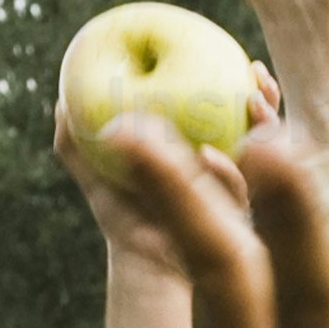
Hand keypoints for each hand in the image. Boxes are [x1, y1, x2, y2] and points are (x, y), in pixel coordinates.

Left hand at [59, 94, 267, 327]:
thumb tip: (60, 103)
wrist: (136, 263)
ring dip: (264, 129)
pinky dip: (226, 172)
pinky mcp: (228, 226)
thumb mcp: (97, 174)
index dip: (251, 88)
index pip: (239, 112)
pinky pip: (237, 198)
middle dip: (269, 104)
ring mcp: (231, 200)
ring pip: (265, 164)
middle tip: (257, 76)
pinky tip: (209, 154)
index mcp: (207, 151)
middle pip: (264, 134)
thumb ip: (78, 142)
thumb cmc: (122, 214)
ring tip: (249, 102)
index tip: (249, 64)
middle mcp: (226, 173)